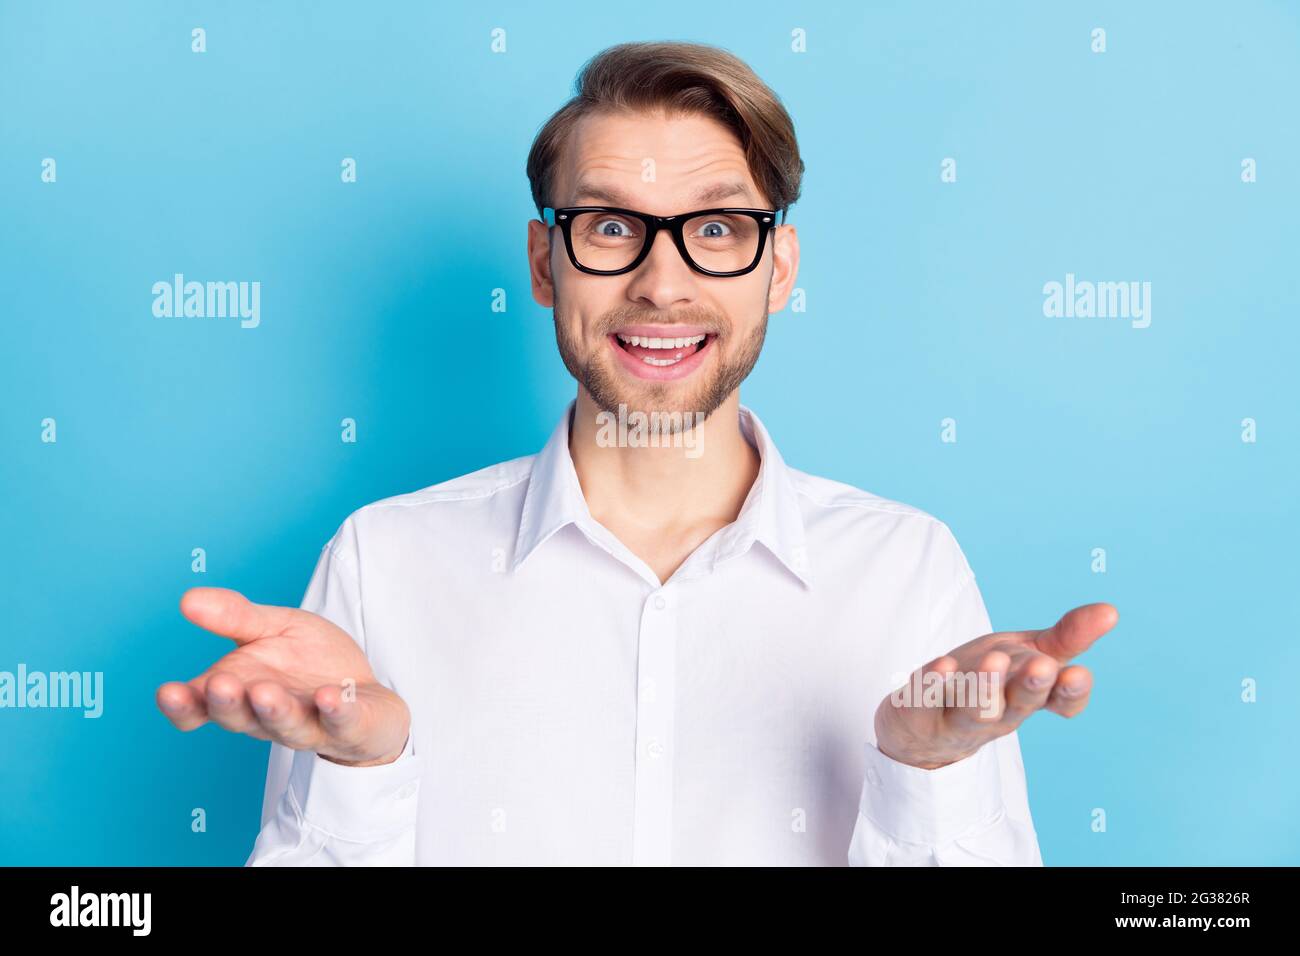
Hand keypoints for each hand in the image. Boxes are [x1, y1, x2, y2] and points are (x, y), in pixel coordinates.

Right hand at [156, 587, 410, 765]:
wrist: (365, 694)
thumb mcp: (274, 629)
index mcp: (240, 694)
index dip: (183, 705)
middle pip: (239, 718)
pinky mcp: (349, 727)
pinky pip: (341, 722)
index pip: (201, 708)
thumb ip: (235, 617)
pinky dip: (335, 711)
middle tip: (218, 684)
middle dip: (227, 704)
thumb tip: (188, 598)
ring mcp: (309, 726)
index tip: (167, 692)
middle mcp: (267, 717)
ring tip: (265, 692)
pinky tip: (329, 695)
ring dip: (275, 710)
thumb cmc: (310, 663)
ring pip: (286, 725)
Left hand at [873, 602, 1116, 769]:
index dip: (1071, 692)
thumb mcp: (1028, 654)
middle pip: (1019, 703)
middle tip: (1042, 666)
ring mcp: (958, 717)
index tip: (1078, 674)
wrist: (923, 729)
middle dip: (1032, 686)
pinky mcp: (920, 714)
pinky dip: (934, 683)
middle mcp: (998, 712)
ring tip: (993, 662)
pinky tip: (942, 664)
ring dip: (985, 686)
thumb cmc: (987, 682)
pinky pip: (926, 701)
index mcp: (1029, 696)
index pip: (1060, 702)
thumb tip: (1111, 610)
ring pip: (975, 710)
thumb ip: (1066, 637)